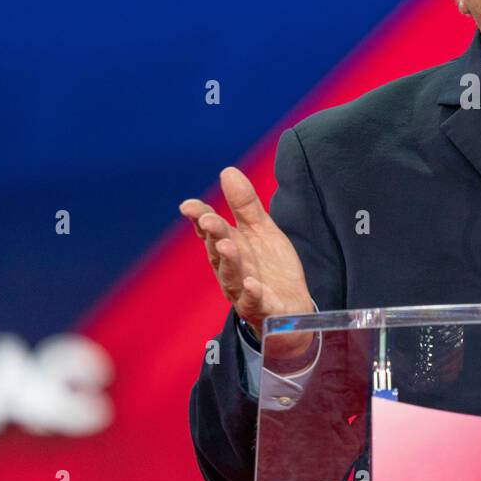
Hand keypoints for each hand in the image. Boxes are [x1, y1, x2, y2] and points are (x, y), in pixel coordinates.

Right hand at [180, 166, 315, 352]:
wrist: (292, 309)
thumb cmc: (270, 268)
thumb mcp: (261, 231)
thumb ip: (245, 205)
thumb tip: (227, 171)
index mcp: (230, 247)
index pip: (210, 231)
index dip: (200, 218)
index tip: (189, 206)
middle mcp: (230, 269)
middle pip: (218, 251)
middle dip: (214, 235)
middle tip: (209, 220)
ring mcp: (243, 291)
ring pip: (231, 276)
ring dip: (229, 261)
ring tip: (228, 245)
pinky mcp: (261, 309)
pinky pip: (254, 303)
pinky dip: (252, 293)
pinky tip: (252, 284)